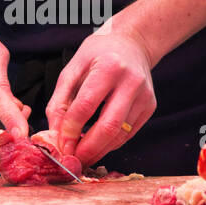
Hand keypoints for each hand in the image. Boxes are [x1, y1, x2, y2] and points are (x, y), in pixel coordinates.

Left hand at [46, 30, 155, 165]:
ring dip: (99, 150)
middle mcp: (131, 81)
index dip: (71, 129)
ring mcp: (144, 96)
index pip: (86, 105)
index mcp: (109, 67)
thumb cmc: (99, 53)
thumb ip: (60, 100)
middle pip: (108, 126)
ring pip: (120, 134)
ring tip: (82, 156)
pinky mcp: (150, 106)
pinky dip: (111, 143)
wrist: (133, 44)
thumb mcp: (74, 67)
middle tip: (72, 161)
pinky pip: (128, 133)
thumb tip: (55, 133)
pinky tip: (97, 145)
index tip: (60, 145)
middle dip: (88, 149)